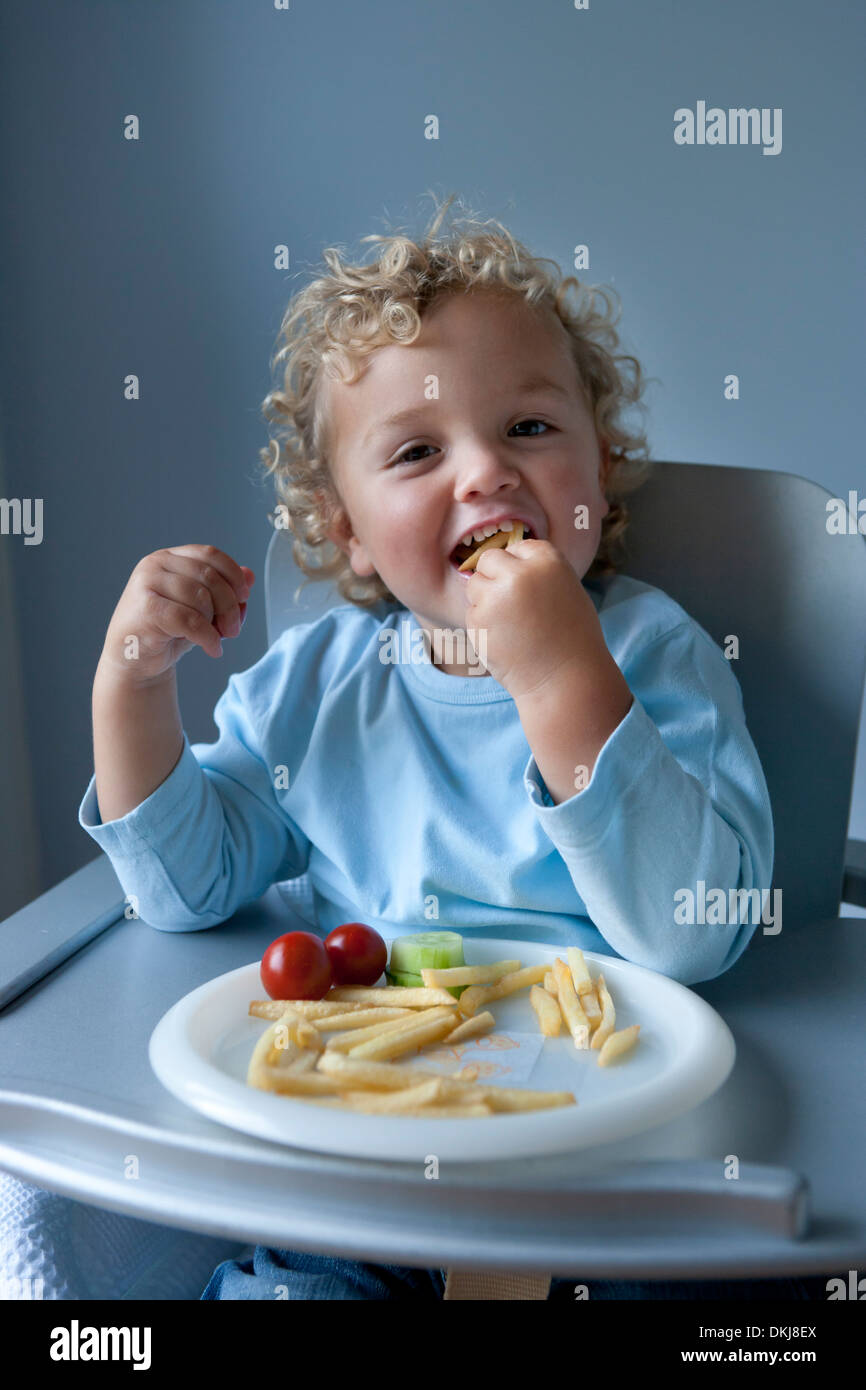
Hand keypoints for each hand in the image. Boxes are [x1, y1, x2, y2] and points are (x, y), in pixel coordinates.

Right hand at [98, 544, 254, 685]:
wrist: (134, 660)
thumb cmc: (167, 631)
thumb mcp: (201, 608)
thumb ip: (224, 590)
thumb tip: (249, 575)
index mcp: (169, 557)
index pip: (210, 554)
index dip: (233, 575)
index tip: (244, 597)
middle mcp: (155, 565)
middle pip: (209, 576)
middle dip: (230, 605)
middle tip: (233, 629)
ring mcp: (147, 584)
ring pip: (200, 597)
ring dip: (217, 623)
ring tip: (218, 639)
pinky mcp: (146, 609)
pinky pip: (189, 620)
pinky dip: (207, 637)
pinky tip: (211, 648)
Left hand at [461, 538, 606, 699]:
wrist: (566, 680)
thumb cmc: (572, 638)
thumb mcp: (566, 590)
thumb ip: (537, 572)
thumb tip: (504, 561)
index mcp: (548, 560)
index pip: (517, 547)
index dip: (520, 568)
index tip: (529, 590)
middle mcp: (520, 573)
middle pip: (489, 559)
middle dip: (495, 578)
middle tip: (512, 606)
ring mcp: (496, 596)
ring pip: (475, 585)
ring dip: (485, 601)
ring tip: (512, 625)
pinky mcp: (478, 621)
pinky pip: (471, 614)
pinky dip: (483, 626)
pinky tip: (506, 641)